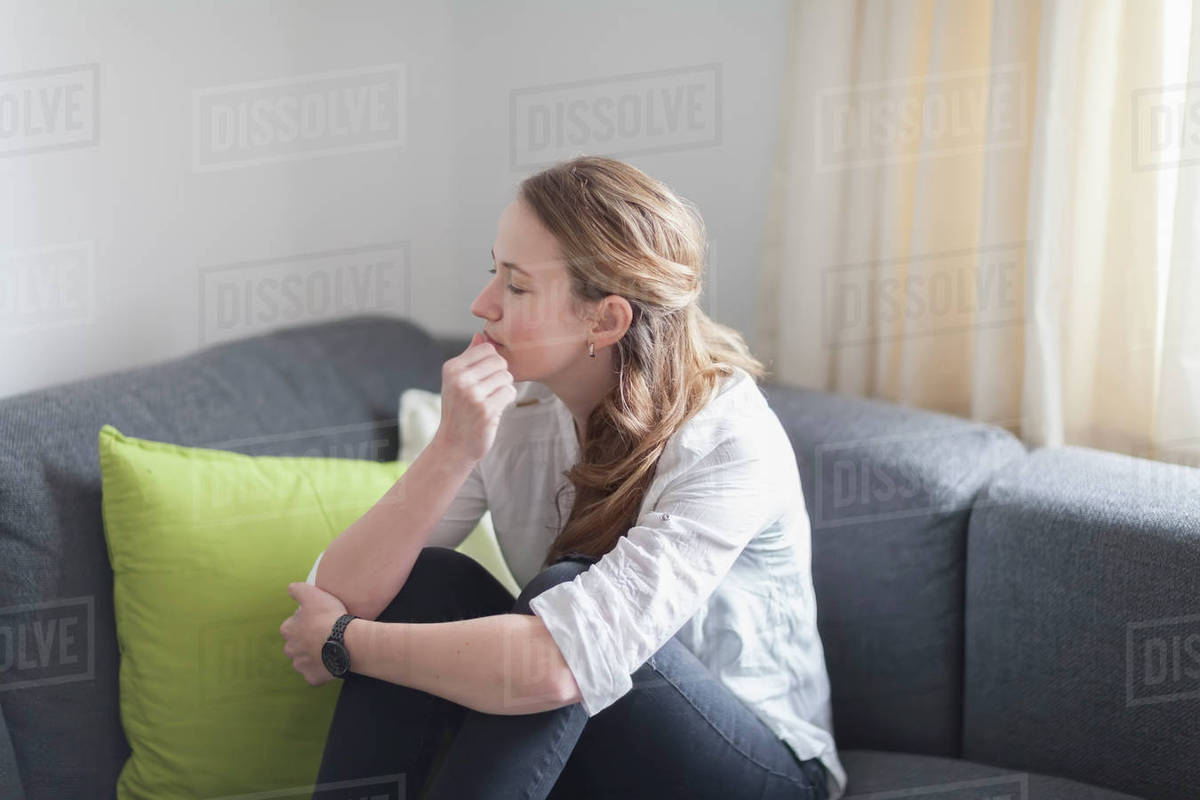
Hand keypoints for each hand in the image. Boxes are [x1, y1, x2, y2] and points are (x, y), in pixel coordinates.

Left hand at [280, 582, 347, 686]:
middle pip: (296, 644)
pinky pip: (315, 675)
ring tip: (329, 648)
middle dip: (306, 641)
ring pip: (304, 660)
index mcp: (288, 630)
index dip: (305, 621)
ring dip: (313, 656)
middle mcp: (290, 649)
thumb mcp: (313, 594)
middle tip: (324, 634)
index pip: (292, 625)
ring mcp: (301, 665)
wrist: (345, 641)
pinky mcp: (312, 677)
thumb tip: (290, 588)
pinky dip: (321, 670)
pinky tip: (331, 662)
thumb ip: (298, 589)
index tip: (318, 619)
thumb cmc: (328, 617)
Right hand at [435, 332, 517, 463]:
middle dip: (501, 374)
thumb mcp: (457, 382)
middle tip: (491, 390)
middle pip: (500, 361)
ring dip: (504, 388)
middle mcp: (459, 379)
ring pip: (506, 376)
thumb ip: (470, 358)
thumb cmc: (459, 411)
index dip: (493, 362)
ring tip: (491, 400)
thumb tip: (482, 335)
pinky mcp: (485, 410)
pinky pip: (510, 392)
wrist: (453, 446)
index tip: (487, 376)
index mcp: (452, 368)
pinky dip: (507, 400)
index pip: (487, 349)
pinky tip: (495, 408)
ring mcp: (472, 395)